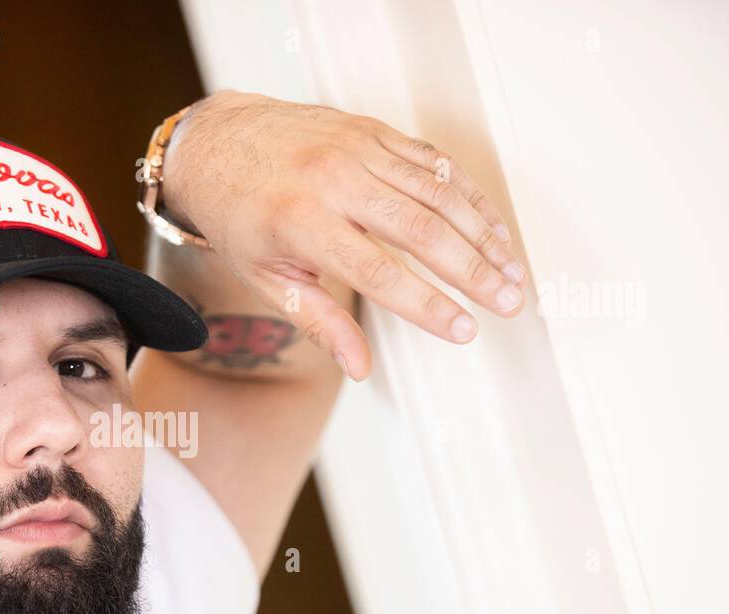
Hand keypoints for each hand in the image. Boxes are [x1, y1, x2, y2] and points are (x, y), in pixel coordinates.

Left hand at [161, 90, 525, 379]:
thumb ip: (319, 322)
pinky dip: (467, 195)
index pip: (380, 273)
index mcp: (301, 223)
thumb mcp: (266, 278)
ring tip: (511, 270)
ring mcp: (356, 149)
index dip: (428, 306)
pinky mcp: (372, 130)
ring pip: (437, 192)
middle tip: (508, 303)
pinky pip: (432, 162)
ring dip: (482, 233)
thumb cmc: (239, 217)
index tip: (464, 331)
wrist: (217, 144)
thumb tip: (359, 368)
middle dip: (473, 271)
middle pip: (422, 230)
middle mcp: (333, 180)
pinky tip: (490, 224)